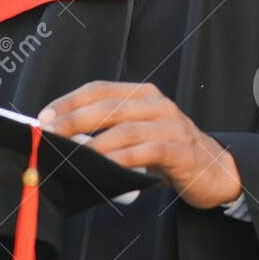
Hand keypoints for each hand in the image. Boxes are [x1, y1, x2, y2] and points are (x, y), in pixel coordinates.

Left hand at [37, 81, 242, 209]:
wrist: (214, 170)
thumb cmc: (168, 152)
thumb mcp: (139, 133)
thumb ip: (110, 130)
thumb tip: (63, 136)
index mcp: (144, 94)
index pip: (100, 89)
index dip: (69, 101)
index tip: (44, 117)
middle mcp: (158, 105)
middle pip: (109, 107)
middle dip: (73, 121)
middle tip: (50, 136)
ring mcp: (172, 126)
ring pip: (125, 129)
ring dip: (93, 143)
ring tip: (71, 156)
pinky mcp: (181, 151)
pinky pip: (146, 152)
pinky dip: (121, 159)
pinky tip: (104, 168)